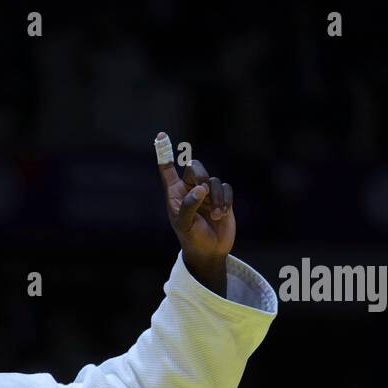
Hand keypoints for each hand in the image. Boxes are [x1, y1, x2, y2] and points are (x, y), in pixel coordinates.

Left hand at [155, 132, 233, 294]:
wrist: (209, 251)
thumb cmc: (191, 238)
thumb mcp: (184, 224)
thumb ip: (189, 205)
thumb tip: (201, 189)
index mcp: (175, 194)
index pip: (167, 170)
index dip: (164, 153)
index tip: (160, 136)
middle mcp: (190, 190)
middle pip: (194, 167)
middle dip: (199, 176)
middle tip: (202, 192)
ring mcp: (207, 193)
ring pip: (213, 180)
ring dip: (215, 198)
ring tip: (215, 215)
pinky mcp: (222, 198)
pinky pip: (226, 188)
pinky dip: (225, 200)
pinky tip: (222, 215)